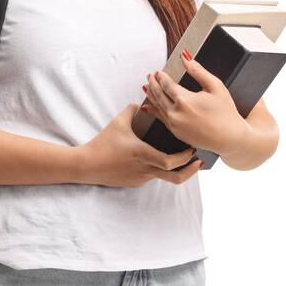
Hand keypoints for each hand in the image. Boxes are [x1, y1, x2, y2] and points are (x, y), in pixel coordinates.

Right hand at [76, 102, 203, 187]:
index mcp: (143, 154)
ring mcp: (140, 178)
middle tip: (198, 162)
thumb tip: (141, 102)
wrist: (87, 165)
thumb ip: (132, 110)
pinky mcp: (135, 183)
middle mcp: (145, 169)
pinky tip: (156, 161)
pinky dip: (158, 170)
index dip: (185, 158)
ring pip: (164, 177)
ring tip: (182, 160)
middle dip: (190, 171)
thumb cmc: (102, 144)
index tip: (192, 149)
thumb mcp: (118, 123)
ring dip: (174, 169)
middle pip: (175, 178)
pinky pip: (151, 176)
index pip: (170, 162)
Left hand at [142, 53, 250, 157]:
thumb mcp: (215, 86)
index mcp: (184, 100)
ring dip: (151, 96)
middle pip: (158, 95)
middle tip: (150, 76)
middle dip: (153, 84)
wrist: (229, 138)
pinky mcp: (176, 133)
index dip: (161, 77)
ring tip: (147, 87)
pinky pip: (161, 119)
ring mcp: (174, 125)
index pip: (166, 84)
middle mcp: (176, 114)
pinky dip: (154, 110)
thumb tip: (185, 57)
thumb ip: (198, 71)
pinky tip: (149, 106)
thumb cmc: (225, 112)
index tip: (158, 71)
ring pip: (157, 107)